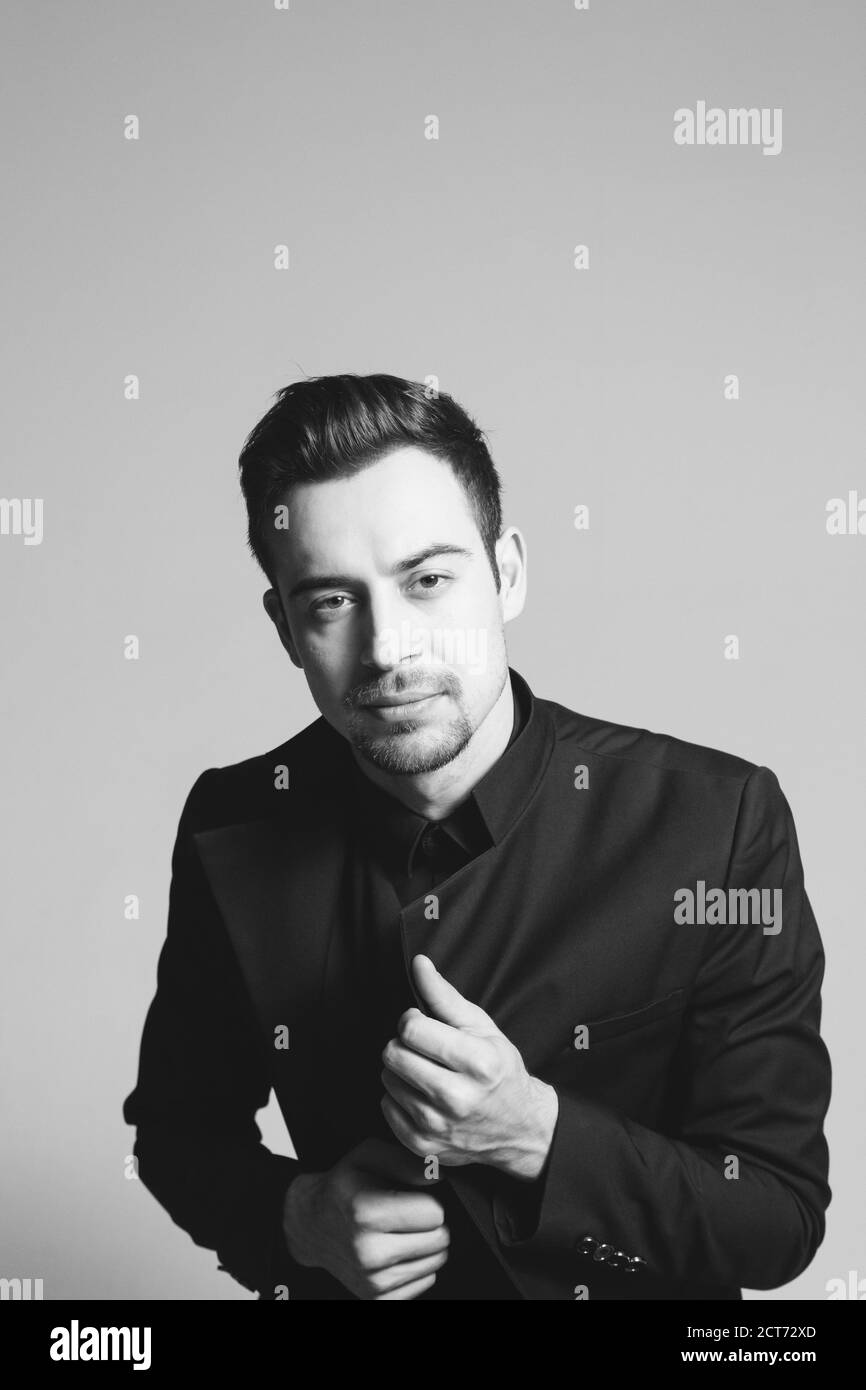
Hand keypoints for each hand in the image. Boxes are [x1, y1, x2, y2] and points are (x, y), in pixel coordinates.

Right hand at [282, 1137, 449, 1299]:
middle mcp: (368, 1252)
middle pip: (439, 1239)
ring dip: (426, 1245)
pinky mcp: (377, 1299)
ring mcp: (372, 1281)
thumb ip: (406, 1160)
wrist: (311, 1224)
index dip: (428, 1199)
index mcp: (365, 1212)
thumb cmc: (344, 1186)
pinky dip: (417, 1266)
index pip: (434, 1212)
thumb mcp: (368, 1155)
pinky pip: (426, 1282)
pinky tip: (396, 1251)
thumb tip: (438, 1176)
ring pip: (436, 1262)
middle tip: (408, 1214)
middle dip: (431, 1224)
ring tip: (400, 1231)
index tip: (411, 1196)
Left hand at [380, 955, 558, 1179]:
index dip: (412, 1019)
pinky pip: (386, 1107)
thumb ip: (445, 995)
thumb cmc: (500, 1072)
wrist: (520, 1129)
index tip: (423, 1023)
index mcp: (477, 1063)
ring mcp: (438, 1126)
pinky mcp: (423, 1145)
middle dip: (403, 1044)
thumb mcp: (482, 1027)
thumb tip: (419, 964)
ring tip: (425, 1072)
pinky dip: (399, 1097)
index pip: (412, 1029)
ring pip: (387, 1079)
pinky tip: (421, 1094)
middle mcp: (456, 1098)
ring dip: (401, 1070)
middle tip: (423, 1048)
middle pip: (394, 1054)